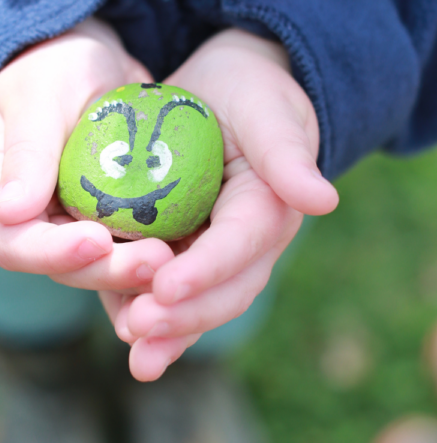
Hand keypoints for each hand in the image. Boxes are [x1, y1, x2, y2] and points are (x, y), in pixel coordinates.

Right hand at [0, 18, 174, 292]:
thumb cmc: (53, 67)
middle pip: (64, 266)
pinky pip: (129, 247)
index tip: (97, 242)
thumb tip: (8, 213)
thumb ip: (27, 152)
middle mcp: (34, 219)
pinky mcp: (112, 220)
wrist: (87, 59)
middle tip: (157, 261)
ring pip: (101, 266)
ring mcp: (73, 223)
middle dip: (108, 270)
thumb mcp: (39, 97)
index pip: (14, 243)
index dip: (53, 252)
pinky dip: (154, 254)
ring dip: (135, 270)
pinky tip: (187, 255)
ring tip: (174, 261)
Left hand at [100, 28, 338, 379]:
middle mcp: (245, 244)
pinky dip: (142, 311)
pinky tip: (118, 329)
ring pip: (195, 304)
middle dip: (183, 315)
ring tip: (134, 348)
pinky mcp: (181, 252)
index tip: (167, 287)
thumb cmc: (249, 94)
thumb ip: (287, 154)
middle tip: (139, 327)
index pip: (240, 245)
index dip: (206, 270)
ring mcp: (212, 254)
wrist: (224, 94)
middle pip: (221, 291)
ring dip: (166, 331)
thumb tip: (323, 201)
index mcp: (269, 209)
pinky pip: (165, 291)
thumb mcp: (267, 110)